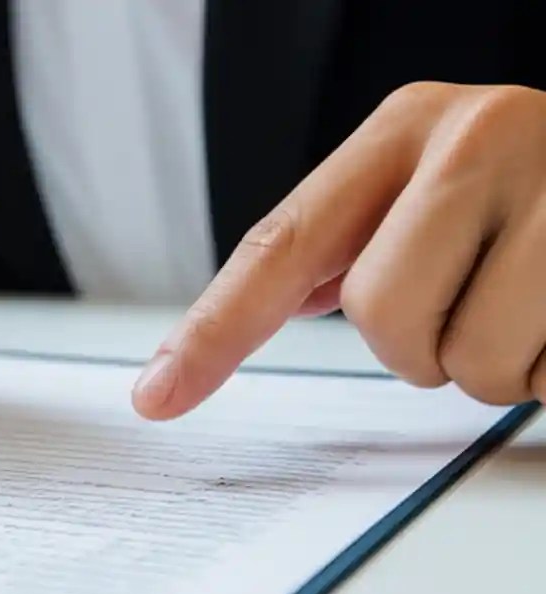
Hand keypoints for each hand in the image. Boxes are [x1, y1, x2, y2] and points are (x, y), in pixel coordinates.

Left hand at [133, 82, 545, 417]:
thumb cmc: (543, 185)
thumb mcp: (441, 178)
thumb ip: (356, 236)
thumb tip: (271, 302)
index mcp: (407, 127)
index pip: (280, 245)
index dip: (212, 332)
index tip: (156, 397)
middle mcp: (479, 137)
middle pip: (383, 322)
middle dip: (425, 346)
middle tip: (479, 300)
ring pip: (472, 363)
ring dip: (501, 362)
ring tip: (541, 300)